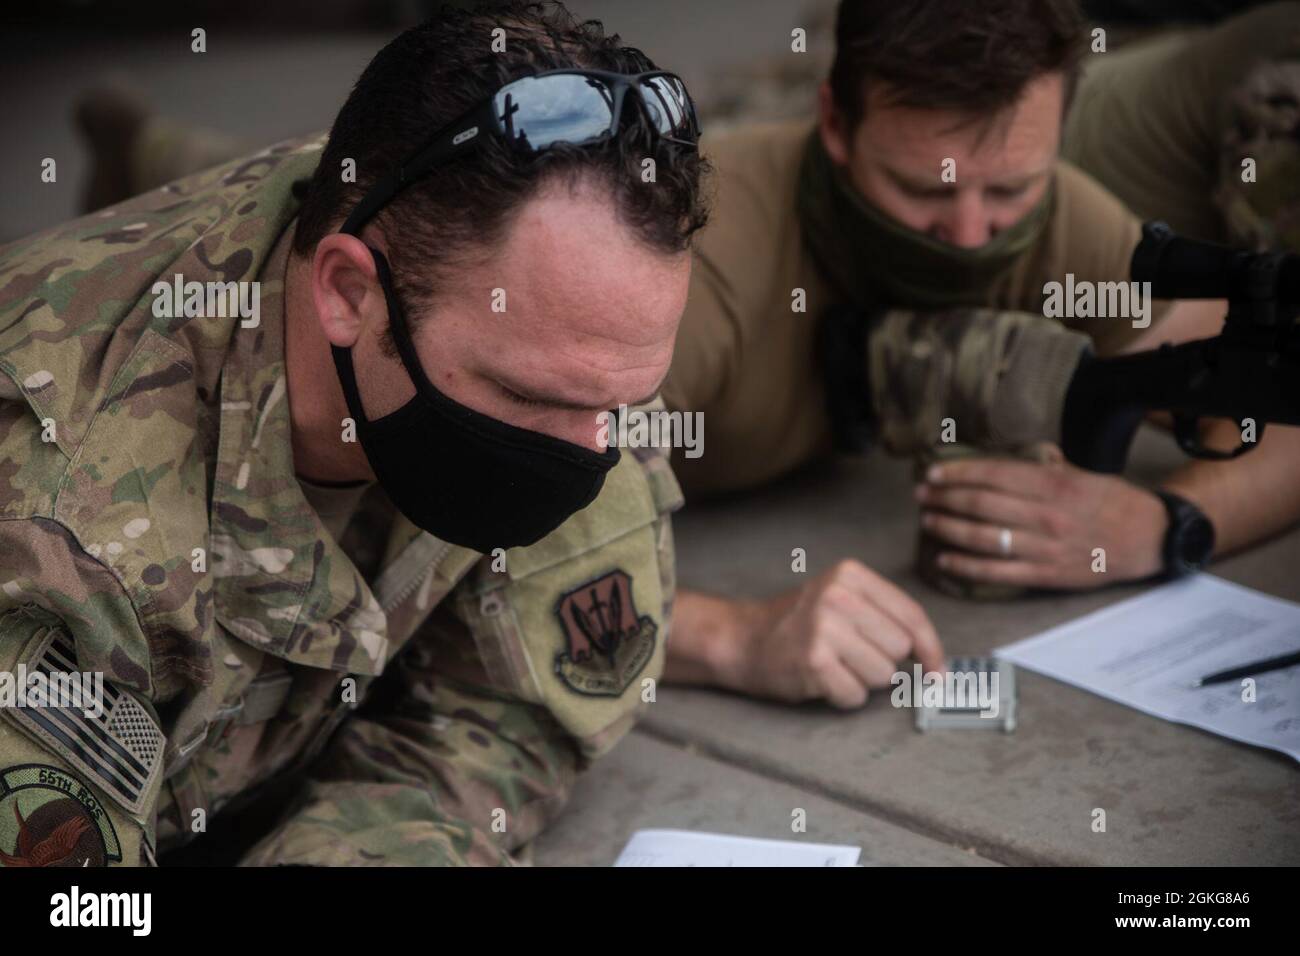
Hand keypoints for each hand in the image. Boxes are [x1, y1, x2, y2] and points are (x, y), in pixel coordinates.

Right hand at [731, 560, 943, 708]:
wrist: (743, 640)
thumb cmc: (801, 625)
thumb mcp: (842, 599)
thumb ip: (886, 616)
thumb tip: (935, 660)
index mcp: (850, 574)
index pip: (912, 616)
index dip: (931, 649)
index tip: (937, 671)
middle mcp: (838, 595)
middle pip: (900, 649)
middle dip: (883, 662)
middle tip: (850, 655)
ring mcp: (824, 627)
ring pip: (882, 675)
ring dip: (862, 681)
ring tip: (834, 665)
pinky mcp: (814, 661)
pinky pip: (855, 696)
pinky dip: (842, 696)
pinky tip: (821, 679)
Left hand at [915, 446, 1166, 588]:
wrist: (1151, 539)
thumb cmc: (1114, 501)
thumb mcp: (1083, 473)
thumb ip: (1045, 467)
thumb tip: (1011, 458)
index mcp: (1054, 484)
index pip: (994, 475)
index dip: (958, 474)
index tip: (932, 474)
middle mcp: (1047, 515)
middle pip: (982, 505)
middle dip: (945, 499)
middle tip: (921, 496)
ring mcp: (1046, 547)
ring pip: (984, 538)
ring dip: (949, 528)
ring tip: (928, 521)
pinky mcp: (1047, 575)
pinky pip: (998, 572)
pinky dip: (966, 567)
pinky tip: (945, 560)